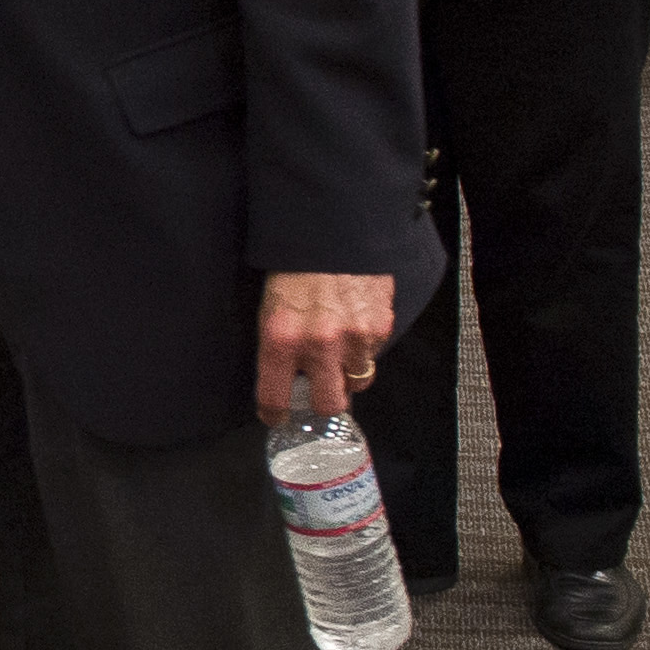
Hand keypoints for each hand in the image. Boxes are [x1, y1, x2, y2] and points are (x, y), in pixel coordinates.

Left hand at [253, 270, 395, 423]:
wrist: (331, 232)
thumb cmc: (294, 268)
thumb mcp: (270, 307)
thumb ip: (279, 346)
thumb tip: (285, 379)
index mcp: (280, 339)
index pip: (274, 397)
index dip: (274, 413)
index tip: (276, 417)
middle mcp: (318, 345)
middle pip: (329, 404)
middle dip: (324, 403)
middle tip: (319, 392)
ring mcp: (353, 338)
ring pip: (357, 381)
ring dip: (347, 373)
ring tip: (339, 350)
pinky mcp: (380, 327)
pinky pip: (373, 353)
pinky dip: (364, 348)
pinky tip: (353, 325)